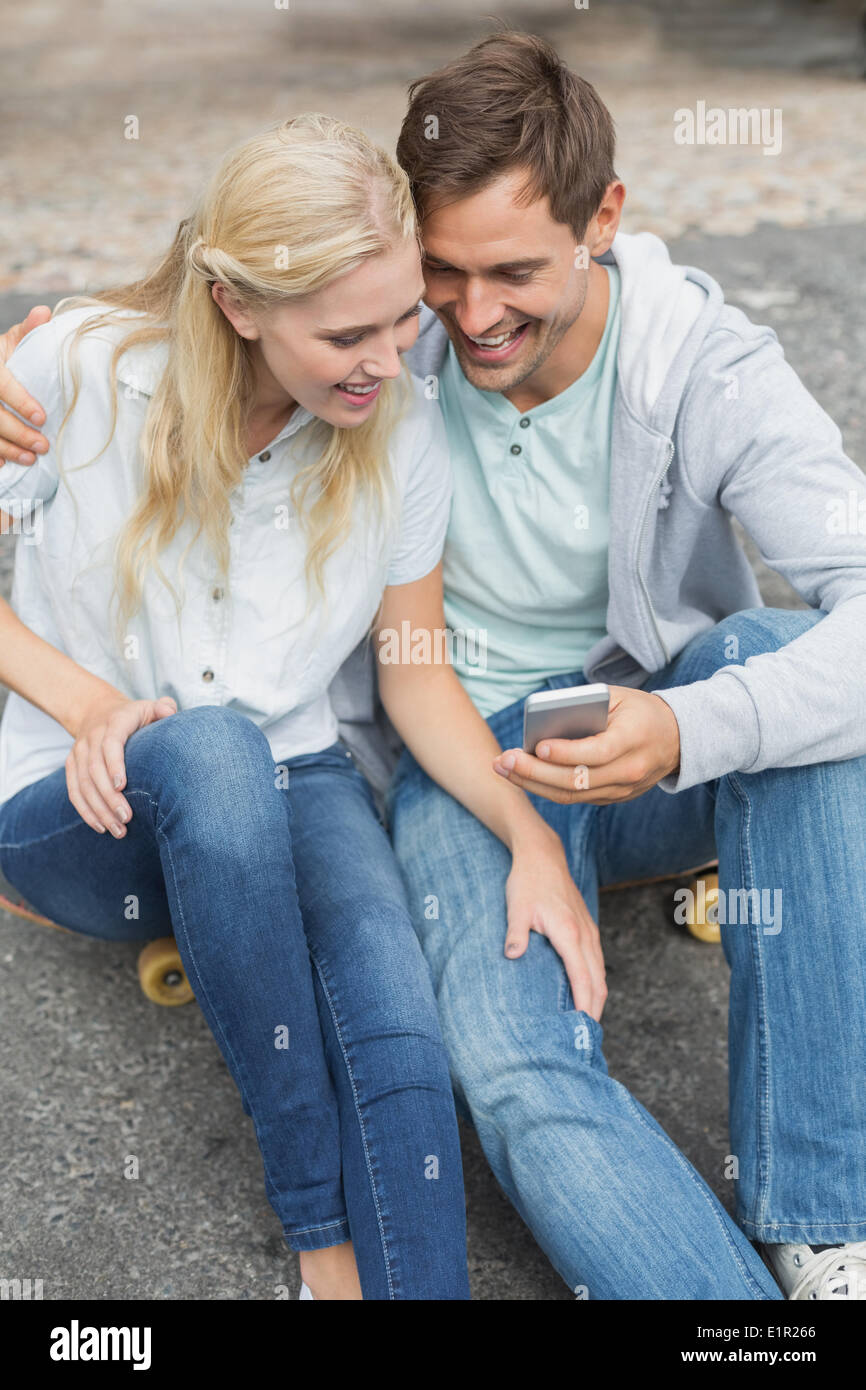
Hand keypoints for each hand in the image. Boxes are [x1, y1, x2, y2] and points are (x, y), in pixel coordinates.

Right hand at [0, 306, 51, 464]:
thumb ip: (28, 332)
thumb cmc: (2, 358)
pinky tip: (5, 464)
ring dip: (7, 449)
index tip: (41, 416)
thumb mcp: (12, 342)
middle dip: (18, 432)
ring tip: (31, 458)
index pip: (1, 384)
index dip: (19, 401)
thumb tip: (44, 313)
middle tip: (43, 445)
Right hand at [65, 693, 177, 835]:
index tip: (122, 787)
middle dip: (108, 797)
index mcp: (115, 722)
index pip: (111, 743)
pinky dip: (85, 810)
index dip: (114, 764)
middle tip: (126, 819)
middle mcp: (93, 737)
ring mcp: (80, 751)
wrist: (96, 710)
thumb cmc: (133, 715)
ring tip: (118, 830)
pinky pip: (74, 790)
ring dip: (98, 809)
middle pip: (94, 769)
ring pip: (82, 784)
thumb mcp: (150, 707)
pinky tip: (101, 827)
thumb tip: (168, 711)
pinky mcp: (71, 764)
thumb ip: (164, 708)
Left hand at [493, 684, 680, 804]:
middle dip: (535, 773)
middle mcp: (629, 771)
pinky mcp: (613, 798)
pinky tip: (522, 776)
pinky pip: (575, 798)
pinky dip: (546, 789)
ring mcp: (622, 789)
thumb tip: (544, 719)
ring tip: (503, 769)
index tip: (538, 747)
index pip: (597, 753)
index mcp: (633, 740)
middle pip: (576, 781)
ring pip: (571, 796)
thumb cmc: (640, 711)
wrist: (677, 739)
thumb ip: (587, 705)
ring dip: (533, 784)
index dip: (567, 753)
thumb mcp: (620, 697)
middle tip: (503, 761)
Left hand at [505, 828, 606, 1018]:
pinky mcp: (587, 927)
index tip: (584, 1027)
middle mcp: (585, 934)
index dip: (585, 1005)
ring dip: (597, 997)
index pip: (583, 978)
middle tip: (586, 1037)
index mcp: (569, 933)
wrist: (543, 855)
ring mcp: (589, 931)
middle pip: (598, 981)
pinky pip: (596, 961)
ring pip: (600, 972)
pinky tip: (586, 992)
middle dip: (595, 1009)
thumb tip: (512, 956)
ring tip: (588, 1022)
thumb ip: (516, 934)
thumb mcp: (516, 908)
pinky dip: (595, 981)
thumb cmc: (528, 881)